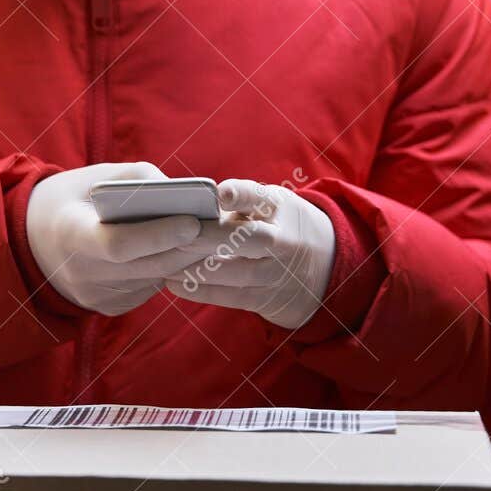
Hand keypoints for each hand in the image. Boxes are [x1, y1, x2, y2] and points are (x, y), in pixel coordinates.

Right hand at [26, 162, 207, 316]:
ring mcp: (96, 297)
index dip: (157, 235)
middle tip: (224, 230)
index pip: (117, 244)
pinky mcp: (110, 307)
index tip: (192, 221)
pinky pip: (149, 286)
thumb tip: (181, 195)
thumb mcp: (93, 177)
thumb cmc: (72, 199)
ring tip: (216, 238)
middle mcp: (81, 273)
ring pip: (154, 278)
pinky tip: (188, 251)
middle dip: (188, 247)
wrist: (34, 241)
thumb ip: (136, 179)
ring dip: (187, 259)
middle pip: (146, 265)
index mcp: (69, 234)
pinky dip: (170, 268)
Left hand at [166, 179, 335, 329]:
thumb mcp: (271, 206)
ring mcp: (276, 272)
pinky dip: (201, 290)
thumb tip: (188, 202)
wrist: (325, 267)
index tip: (221, 193)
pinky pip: (231, 296)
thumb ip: (239, 204)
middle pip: (250, 239)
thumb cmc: (279, 225)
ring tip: (164, 262)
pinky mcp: (266, 298)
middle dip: (213, 237)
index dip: (243, 195)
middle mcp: (283, 240)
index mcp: (281, 209)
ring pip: (237, 272)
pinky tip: (173, 283)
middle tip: (178, 235)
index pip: (263, 198)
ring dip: (198, 268)